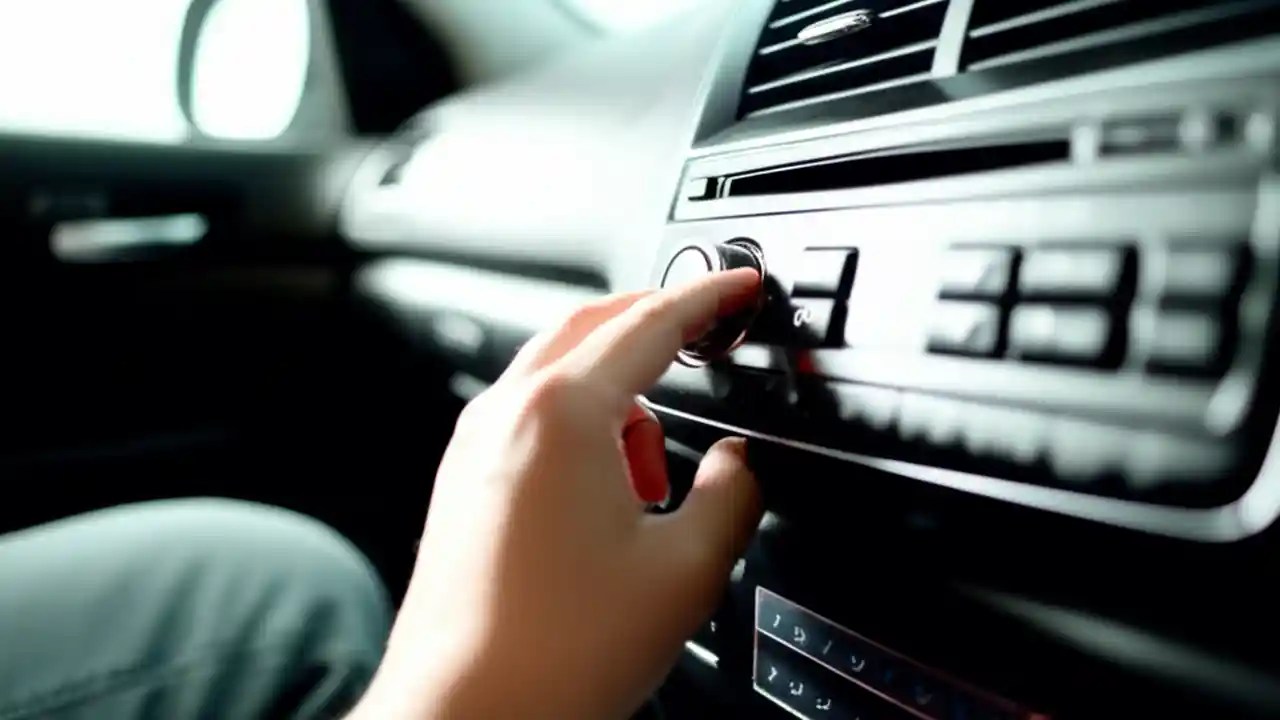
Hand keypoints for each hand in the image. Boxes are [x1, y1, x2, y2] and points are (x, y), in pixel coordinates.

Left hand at [353, 269, 763, 719]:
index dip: (707, 298)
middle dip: (654, 320)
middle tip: (705, 334)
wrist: (463, 715)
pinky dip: (579, 422)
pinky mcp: (460, 481)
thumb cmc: (557, 654)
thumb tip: (739, 464)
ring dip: (615, 384)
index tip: (739, 286)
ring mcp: (473, 445)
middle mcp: (506, 414)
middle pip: (590, 325)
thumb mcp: (684, 573)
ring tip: (656, 462)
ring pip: (555, 371)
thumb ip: (730, 496)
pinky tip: (608, 489)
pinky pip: (529, 417)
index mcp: (563, 415)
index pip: (650, 323)